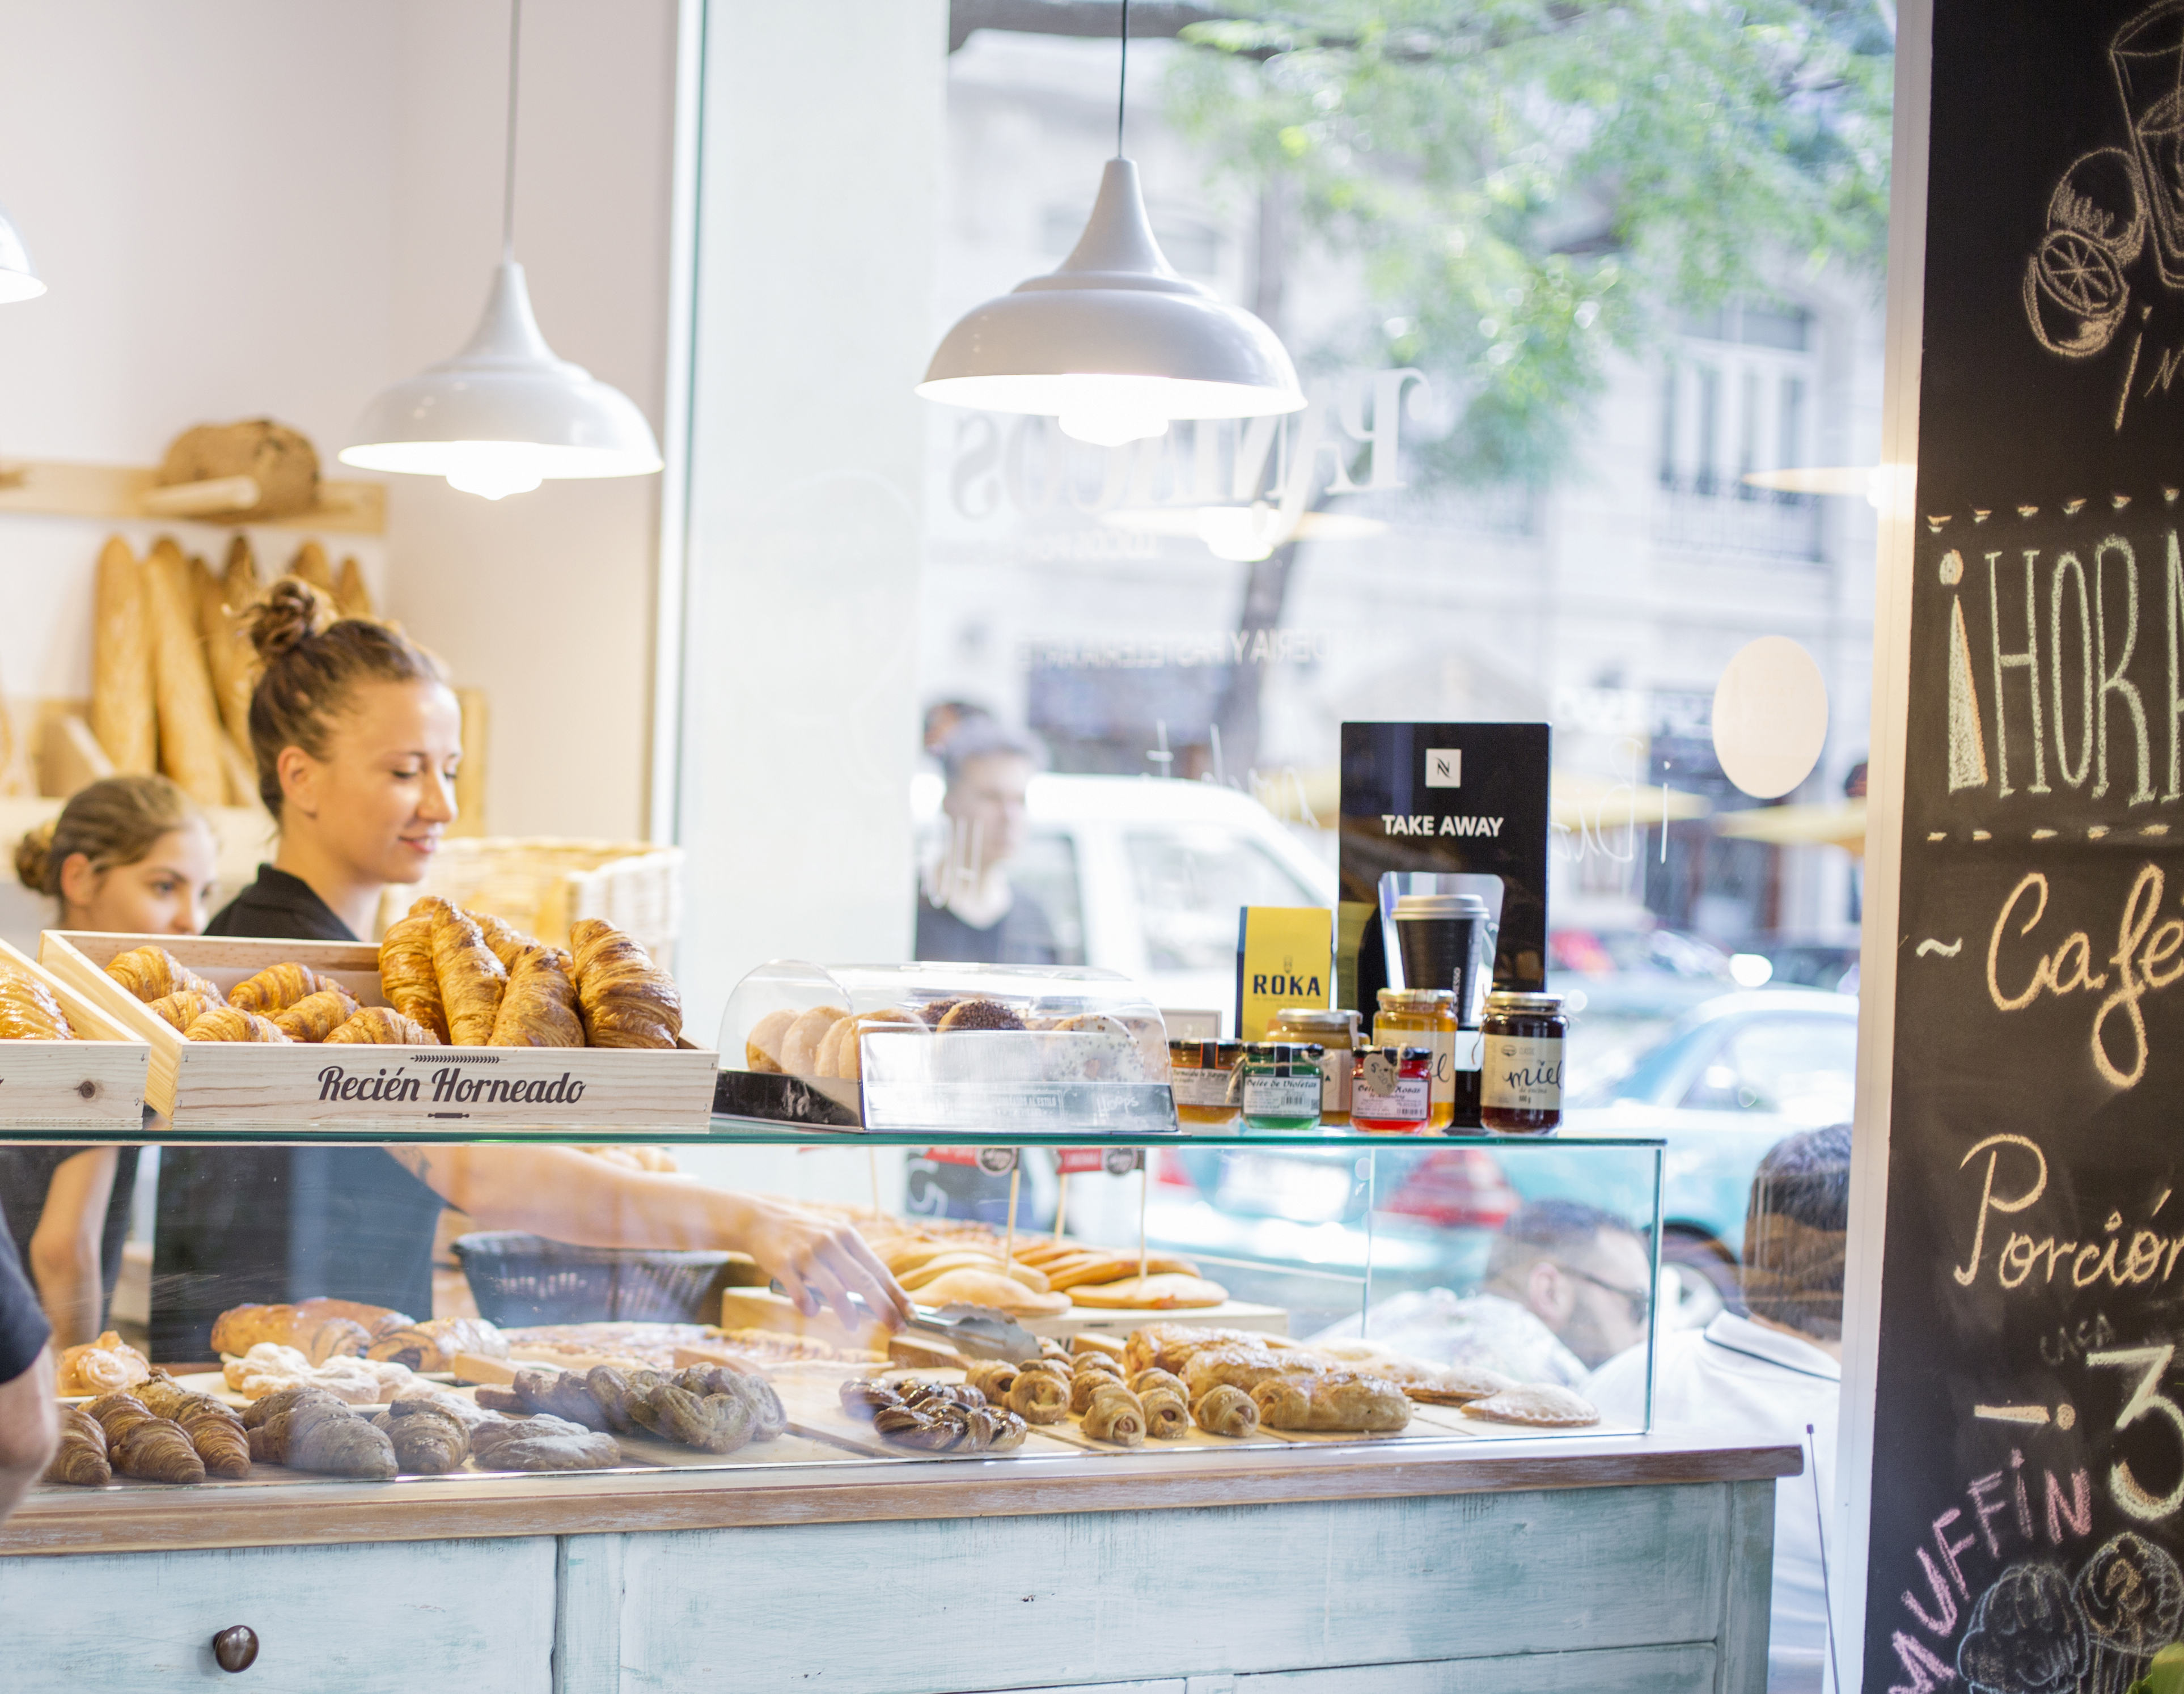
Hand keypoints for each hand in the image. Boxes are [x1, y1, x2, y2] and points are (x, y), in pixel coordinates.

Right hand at [746, 1201, 912, 1330]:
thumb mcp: (831, 1239)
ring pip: (836, 1291)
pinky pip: (802, 1295)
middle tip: (898, 1328)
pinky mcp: (783, 1265)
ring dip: (848, 1314)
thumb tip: (874, 1298)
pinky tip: (813, 1311)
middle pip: (865, 1282)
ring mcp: (807, 1254)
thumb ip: (850, 1264)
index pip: (879, 1269)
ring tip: (853, 1326)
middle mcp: (831, 1242)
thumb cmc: (803, 1235)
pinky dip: (810, 1308)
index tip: (911, 1313)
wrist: (760, 1220)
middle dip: (885, 1309)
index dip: (896, 1294)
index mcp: (847, 1236)